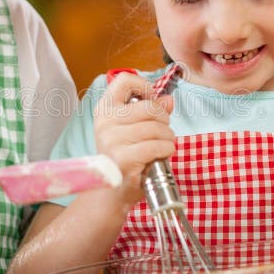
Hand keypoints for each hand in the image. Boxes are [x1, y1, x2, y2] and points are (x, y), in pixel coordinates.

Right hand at [93, 73, 174, 203]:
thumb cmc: (123, 158)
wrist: (110, 193)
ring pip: (157, 127)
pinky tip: (161, 155)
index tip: (151, 100)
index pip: (124, 79)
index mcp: (105, 109)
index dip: (144, 86)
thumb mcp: (133, 130)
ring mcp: (112, 140)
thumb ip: (151, 112)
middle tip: (162, 131)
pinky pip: (158, 145)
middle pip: (150, 106)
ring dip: (168, 137)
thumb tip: (169, 100)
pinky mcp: (123, 158)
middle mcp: (105, 121)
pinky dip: (166, 150)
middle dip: (164, 119)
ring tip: (162, 145)